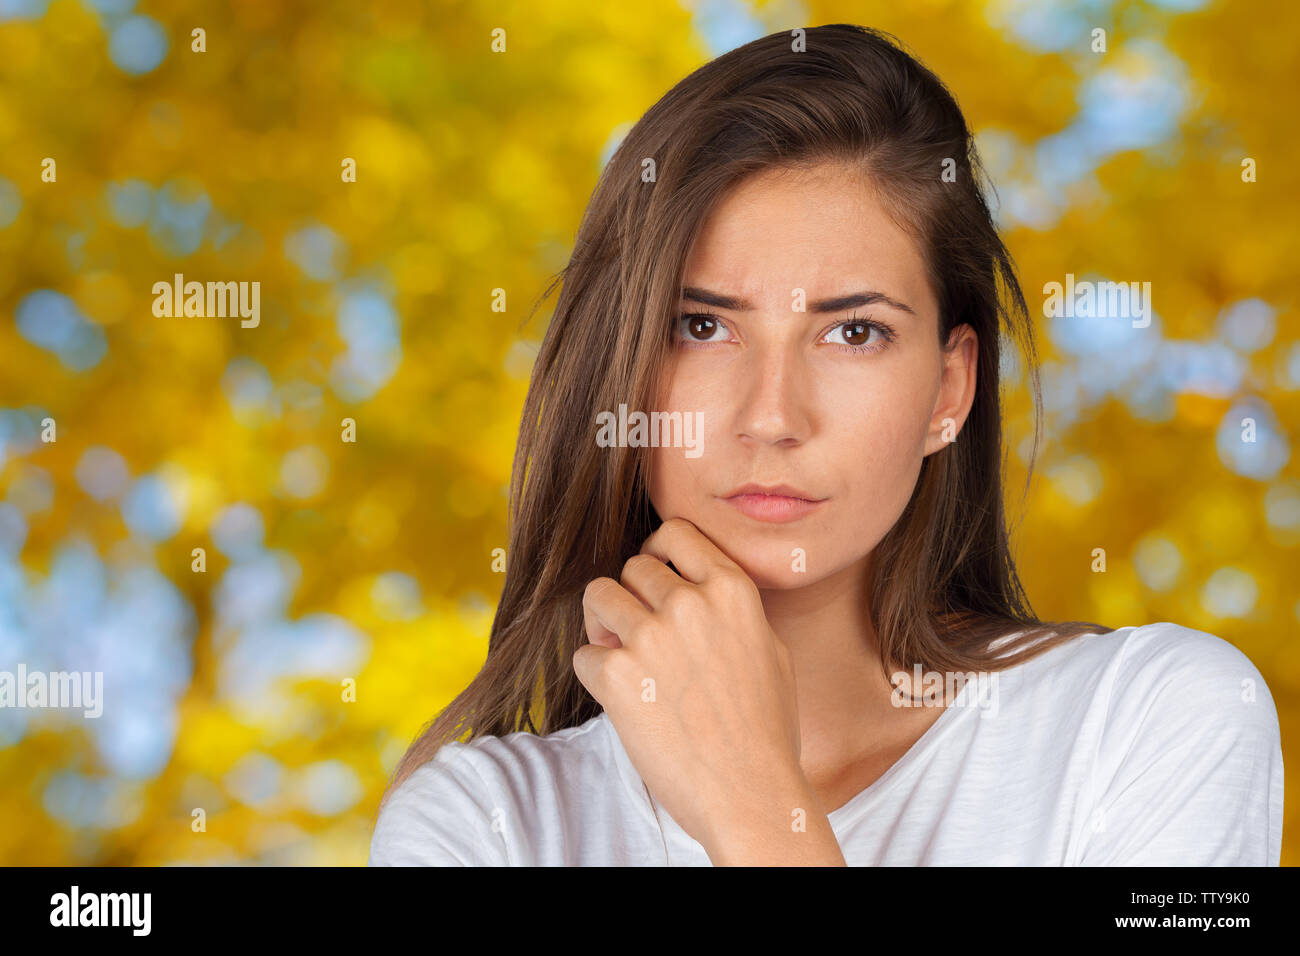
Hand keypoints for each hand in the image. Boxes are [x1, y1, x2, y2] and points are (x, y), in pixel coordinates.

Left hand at [572, 517, 832, 860]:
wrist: (751, 794)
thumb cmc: (766, 732)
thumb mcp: (770, 652)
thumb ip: (733, 612)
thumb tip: (699, 588)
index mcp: (732, 591)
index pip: (677, 533)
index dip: (656, 550)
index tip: (652, 574)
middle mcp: (691, 603)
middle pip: (632, 568)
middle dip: (630, 598)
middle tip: (636, 635)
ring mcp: (652, 636)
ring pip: (598, 597)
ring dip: (603, 625)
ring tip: (622, 659)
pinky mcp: (617, 676)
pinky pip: (584, 654)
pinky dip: (596, 676)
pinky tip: (623, 701)